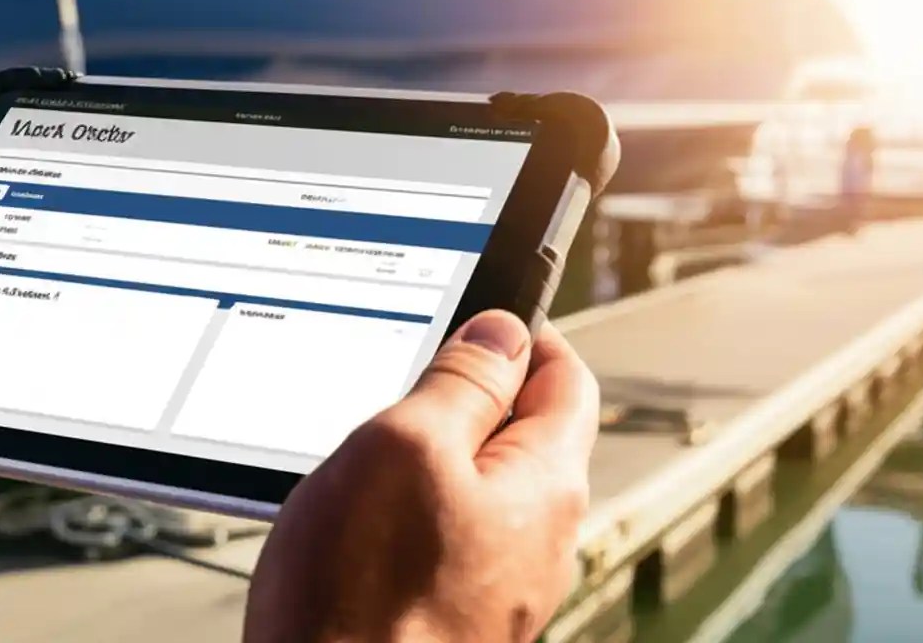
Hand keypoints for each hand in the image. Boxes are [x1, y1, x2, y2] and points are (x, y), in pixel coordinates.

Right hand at [245, 310, 597, 641]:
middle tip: (398, 393)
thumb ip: (461, 383)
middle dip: (462, 397)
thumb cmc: (360, 605)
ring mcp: (500, 578)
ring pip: (475, 480)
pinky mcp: (457, 609)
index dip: (522, 333)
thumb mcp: (403, 449)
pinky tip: (358, 527)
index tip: (478, 313)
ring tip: (366, 467)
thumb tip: (502, 332)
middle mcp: (538, 536)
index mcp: (544, 484)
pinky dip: (407, 509)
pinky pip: (445, 532)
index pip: (564, 376)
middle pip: (521, 428)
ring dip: (426, 457)